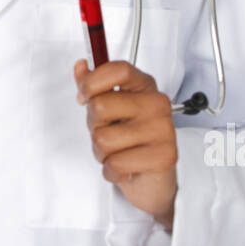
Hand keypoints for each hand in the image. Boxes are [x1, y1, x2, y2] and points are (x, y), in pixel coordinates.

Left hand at [73, 59, 177, 230]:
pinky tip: (125, 168)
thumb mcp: (110, 109)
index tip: (84, 96)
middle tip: (108, 133)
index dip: (93, 81)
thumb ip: (94, 87)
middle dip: (94, 126)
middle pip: (101, 106)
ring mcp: (163, 129)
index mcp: (144, 86)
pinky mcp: (164, 156)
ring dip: (102, 152)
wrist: (153, 179)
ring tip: (118, 153)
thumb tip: (80, 66)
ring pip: (103, 139)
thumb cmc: (130, 140)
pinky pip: (115, 163)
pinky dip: (111, 171)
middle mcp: (156, 103)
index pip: (118, 70)